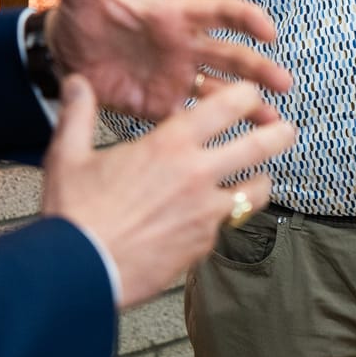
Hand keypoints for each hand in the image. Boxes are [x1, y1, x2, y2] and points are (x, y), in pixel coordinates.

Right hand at [42, 74, 295, 308]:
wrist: (79, 273)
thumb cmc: (74, 213)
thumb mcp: (68, 155)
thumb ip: (79, 114)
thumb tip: (76, 83)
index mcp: (170, 145)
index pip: (228, 107)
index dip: (247, 96)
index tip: (250, 94)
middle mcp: (198, 175)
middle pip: (259, 147)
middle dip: (279, 135)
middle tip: (287, 130)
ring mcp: (207, 214)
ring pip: (256, 193)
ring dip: (260, 182)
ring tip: (258, 179)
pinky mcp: (204, 246)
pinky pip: (225, 227)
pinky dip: (223, 220)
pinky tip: (210, 218)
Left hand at [44, 0, 291, 119]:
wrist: (62, 55)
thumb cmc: (79, 16)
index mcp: (172, 15)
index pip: (218, 12)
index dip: (245, 18)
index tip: (268, 31)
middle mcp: (184, 46)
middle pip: (230, 54)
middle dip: (257, 67)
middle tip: (283, 82)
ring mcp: (177, 76)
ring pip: (221, 89)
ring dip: (248, 102)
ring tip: (274, 120)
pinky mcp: (162, 105)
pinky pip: (195, 118)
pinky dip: (219, 128)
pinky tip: (244, 141)